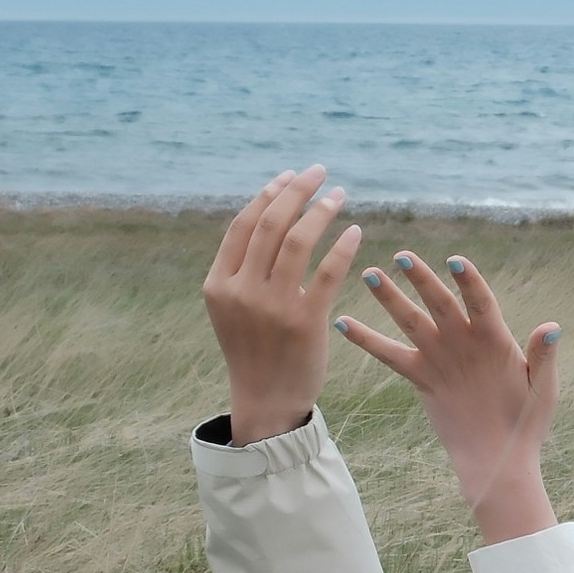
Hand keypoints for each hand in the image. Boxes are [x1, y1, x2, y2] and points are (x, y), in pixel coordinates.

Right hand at [202, 169, 358, 444]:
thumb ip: (243, 268)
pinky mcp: (305, 321)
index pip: (243, 226)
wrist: (266, 400)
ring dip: (322, 211)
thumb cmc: (254, 349)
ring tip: (339, 195)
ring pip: (299, 242)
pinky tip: (354, 231)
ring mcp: (272, 306)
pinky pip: (327, 272)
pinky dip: (342, 247)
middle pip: (271, 225)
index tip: (289, 176)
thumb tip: (269, 215)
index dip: (267, 196)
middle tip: (319, 173)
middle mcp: (242, 291)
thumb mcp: (233, 308)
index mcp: (219, 284)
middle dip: (297, 191)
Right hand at [338, 244, 561, 545]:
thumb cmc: (527, 423)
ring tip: (371, 274)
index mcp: (495, 338)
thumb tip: (551, 326)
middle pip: (439, 301)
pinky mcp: (422, 376)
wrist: (501, 457)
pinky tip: (343, 322)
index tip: (455, 262)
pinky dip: (366, 340)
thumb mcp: (541, 388)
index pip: (479, 300)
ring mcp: (441, 356)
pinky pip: (389, 354)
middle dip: (421, 279)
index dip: (469, 281)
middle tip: (402, 257)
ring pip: (411, 320)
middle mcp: (464, 340)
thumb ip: (543, 355)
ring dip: (391, 298)